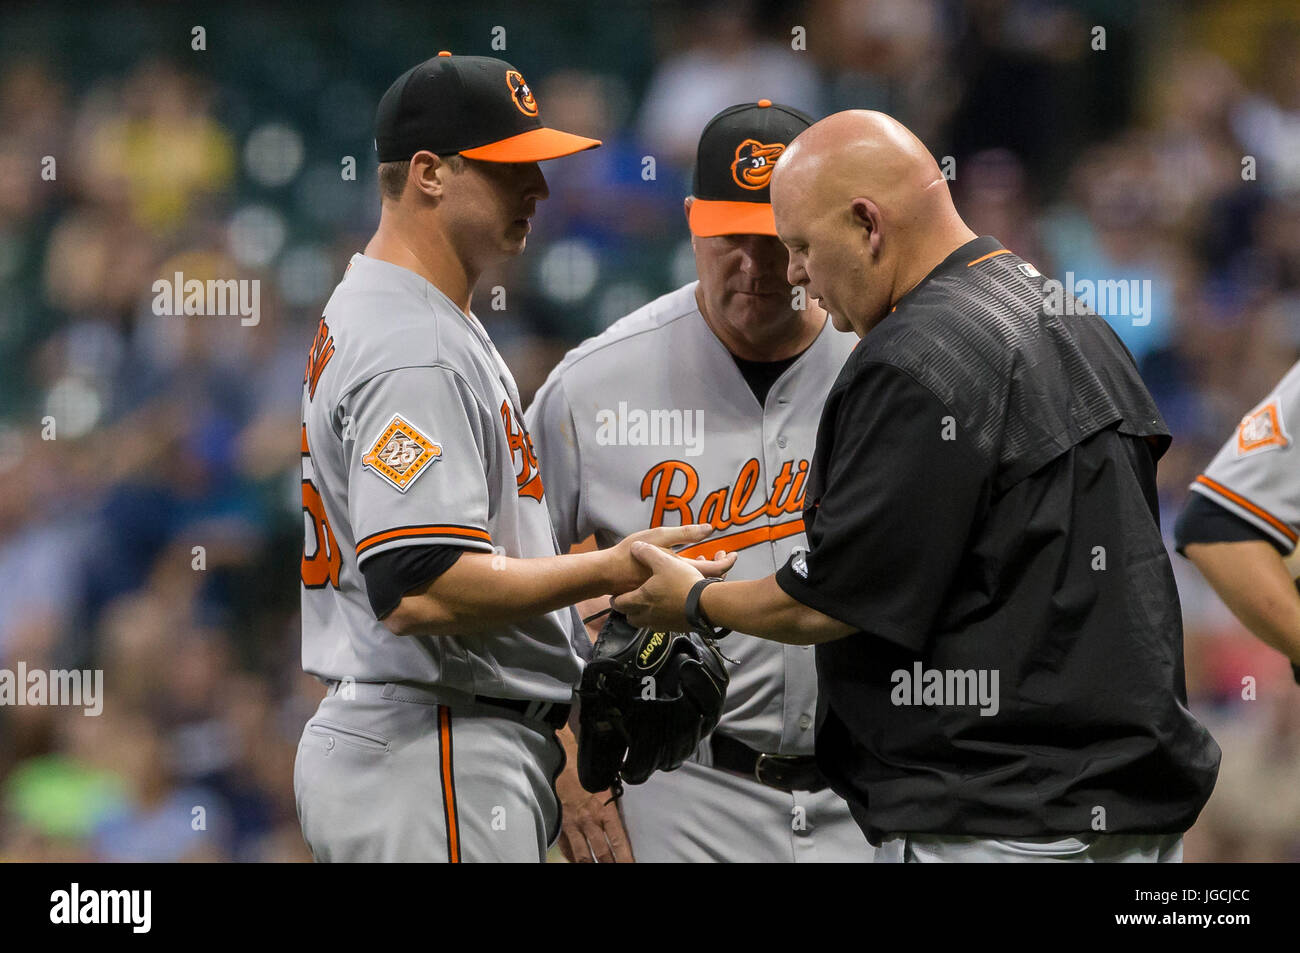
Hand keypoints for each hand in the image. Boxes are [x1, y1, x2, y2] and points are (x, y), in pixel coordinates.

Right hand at [555, 726, 633, 862]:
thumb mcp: (606, 783)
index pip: (618, 840)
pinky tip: (577, 863)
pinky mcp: (560, 825)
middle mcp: (589, 821)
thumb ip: (614, 801)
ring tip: (598, 871)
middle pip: (602, 852)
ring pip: (583, 855)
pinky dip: (572, 858)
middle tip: (617, 870)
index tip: (631, 866)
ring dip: (591, 866)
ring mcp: (573, 825)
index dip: (625, 857)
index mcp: (604, 809)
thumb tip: (624, 812)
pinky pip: (567, 848)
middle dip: (610, 865)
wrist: (560, 760)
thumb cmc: (586, 769)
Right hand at [605, 523, 735, 593]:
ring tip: (699, 559)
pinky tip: (679, 572)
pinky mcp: (663, 602)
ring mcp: (672, 597)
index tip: (734, 554)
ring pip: (696, 588)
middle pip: (710, 582)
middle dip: (717, 566)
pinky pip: (683, 594)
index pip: (717, 570)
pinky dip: (688, 582)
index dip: (728, 562)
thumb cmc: (632, 554)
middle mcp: (681, 587)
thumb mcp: (658, 536)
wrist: (608, 575)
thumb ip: (685, 533)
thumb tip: (709, 528)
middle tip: (718, 555)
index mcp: (684, 570)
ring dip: (702, 573)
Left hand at [611, 540, 715, 629]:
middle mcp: (647, 615)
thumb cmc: (682, 583)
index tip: (615, 597)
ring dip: (643, 615)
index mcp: (641, 599)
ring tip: (648, 605)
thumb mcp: (664, 561)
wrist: (705, 605)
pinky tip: (667, 609)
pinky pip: (661, 625)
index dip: (615, 600)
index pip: (620, 604)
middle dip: (628, 610)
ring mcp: (661, 624)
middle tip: (630, 601)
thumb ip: (647, 552)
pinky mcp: (674, 628)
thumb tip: (636, 547)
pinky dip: (660, 618)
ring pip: (644, 623)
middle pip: (630, 617)